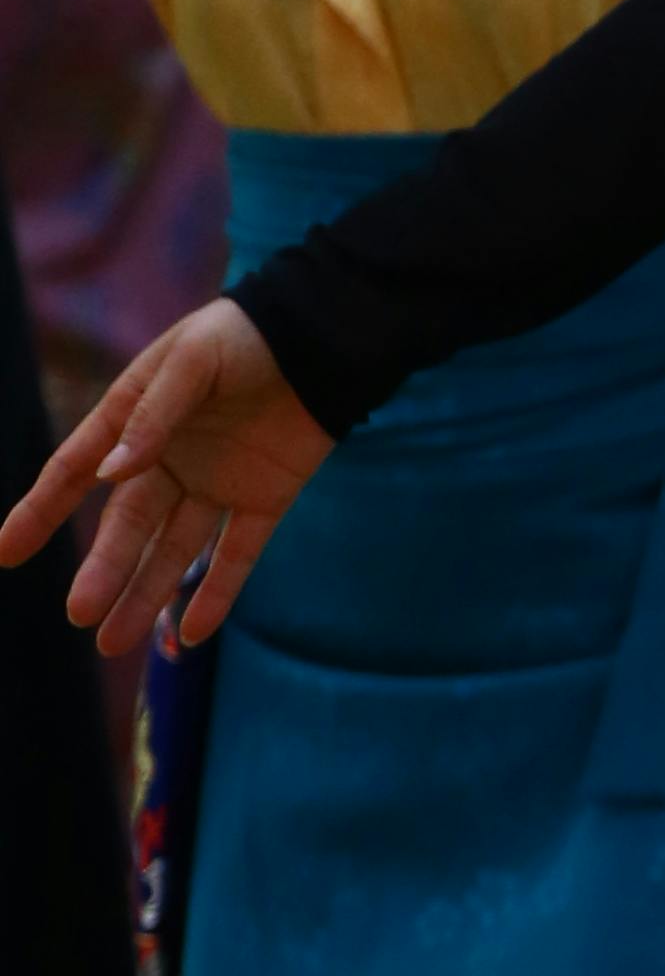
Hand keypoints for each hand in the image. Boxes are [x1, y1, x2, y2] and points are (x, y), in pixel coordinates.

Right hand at [0, 299, 330, 651]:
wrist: (322, 334)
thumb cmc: (245, 334)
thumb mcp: (192, 361)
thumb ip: (154, 416)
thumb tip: (109, 474)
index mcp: (133, 418)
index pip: (75, 472)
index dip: (40, 511)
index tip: (6, 552)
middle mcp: (167, 460)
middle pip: (127, 524)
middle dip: (104, 570)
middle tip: (79, 613)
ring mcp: (215, 483)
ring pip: (173, 549)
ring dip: (146, 594)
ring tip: (114, 641)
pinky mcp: (263, 499)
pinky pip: (237, 555)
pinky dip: (217, 594)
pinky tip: (194, 635)